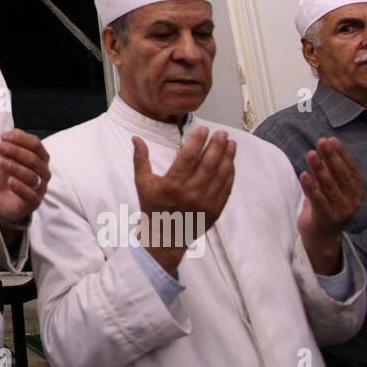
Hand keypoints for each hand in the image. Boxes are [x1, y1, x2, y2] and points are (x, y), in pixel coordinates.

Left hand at [0, 129, 50, 224]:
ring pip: (31, 176)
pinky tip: (10, 182)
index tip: (3, 137)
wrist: (4, 200)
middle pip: (33, 159)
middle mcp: (44, 172)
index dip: (20, 139)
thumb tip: (12, 132)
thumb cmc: (9, 175)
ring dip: (14, 167)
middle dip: (15, 151)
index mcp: (41, 158)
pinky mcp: (34, 202)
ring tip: (0, 163)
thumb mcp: (8, 156)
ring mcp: (40, 187)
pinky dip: (20, 187)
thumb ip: (13, 143)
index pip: (35, 144)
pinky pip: (30, 194)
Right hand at [131, 127, 235, 275]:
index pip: (188, 157)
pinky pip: (226, 188)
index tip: (204, 129)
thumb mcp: (142, 183)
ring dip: (228, 157)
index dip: (197, 141)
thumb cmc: (153, 208)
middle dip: (217, 145)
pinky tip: (231, 162)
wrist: (165, 238)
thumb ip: (140, 159)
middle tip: (222, 132)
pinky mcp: (215, 210)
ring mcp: (205, 203)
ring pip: (221, 175)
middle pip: (208, 164)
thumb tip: (135, 138)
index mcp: (172, 185)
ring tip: (231, 143)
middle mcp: (190, 193)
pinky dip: (230, 174)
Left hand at [296, 137, 366, 273]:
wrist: (321, 236)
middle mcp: (353, 201)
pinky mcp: (327, 218)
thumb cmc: (325, 206)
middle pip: (342, 175)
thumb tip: (323, 147)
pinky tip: (303, 174)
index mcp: (358, 191)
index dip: (341, 153)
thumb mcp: (331, 187)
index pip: (351, 169)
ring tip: (311, 154)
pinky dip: (310, 186)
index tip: (331, 139)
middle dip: (331, 157)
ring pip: (330, 186)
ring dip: (319, 168)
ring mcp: (342, 211)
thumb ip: (329, 171)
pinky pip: (318, 200)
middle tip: (321, 142)